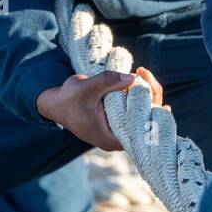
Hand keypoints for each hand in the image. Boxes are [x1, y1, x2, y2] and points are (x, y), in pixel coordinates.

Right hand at [37, 66, 163, 150]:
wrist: (56, 103)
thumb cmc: (68, 99)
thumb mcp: (86, 88)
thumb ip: (108, 82)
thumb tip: (133, 78)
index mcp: (110, 138)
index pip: (141, 129)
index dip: (152, 111)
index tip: (155, 92)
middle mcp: (117, 137)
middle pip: (145, 121)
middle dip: (150, 97)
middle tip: (144, 74)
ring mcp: (117, 129)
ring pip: (142, 113)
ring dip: (145, 94)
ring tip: (142, 73)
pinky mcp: (117, 120)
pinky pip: (134, 109)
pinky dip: (138, 95)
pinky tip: (142, 80)